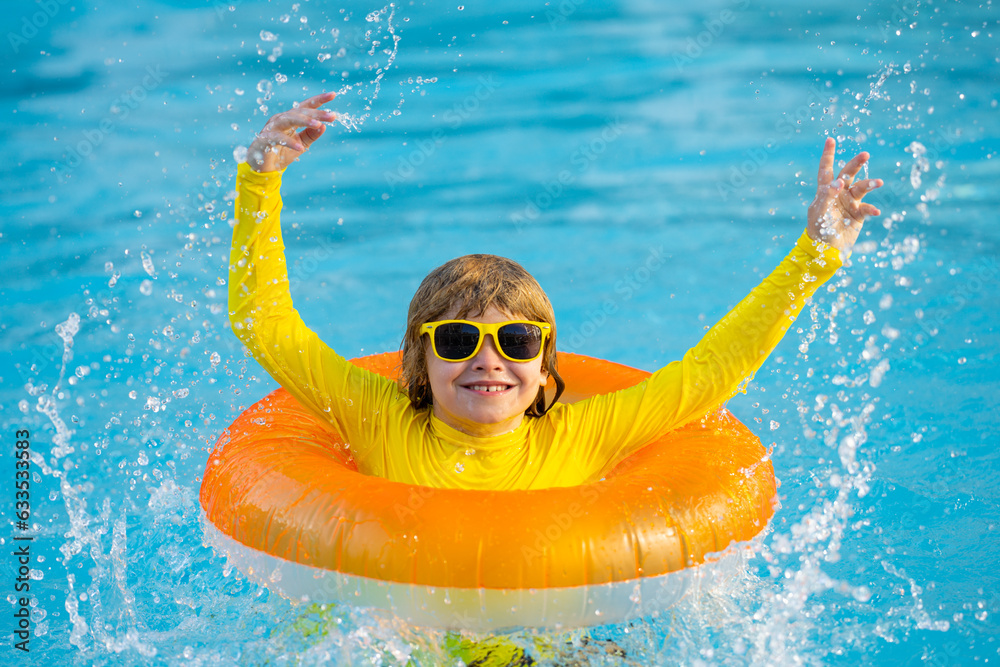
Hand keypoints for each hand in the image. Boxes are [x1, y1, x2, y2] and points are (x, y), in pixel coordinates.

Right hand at [246, 92, 336, 171]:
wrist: (263, 168)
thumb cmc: (282, 153)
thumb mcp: (302, 144)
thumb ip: (311, 134)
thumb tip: (324, 126)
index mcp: (291, 118)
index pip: (306, 106)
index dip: (319, 100)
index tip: (333, 94)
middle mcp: (281, 119)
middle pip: (300, 111)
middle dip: (316, 113)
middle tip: (332, 116)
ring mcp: (271, 128)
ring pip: (288, 119)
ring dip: (304, 121)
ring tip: (319, 125)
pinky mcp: (264, 139)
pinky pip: (278, 138)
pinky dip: (290, 142)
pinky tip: (301, 148)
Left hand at [806, 138, 882, 252]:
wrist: (826, 249)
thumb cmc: (818, 229)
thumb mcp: (819, 212)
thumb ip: (827, 196)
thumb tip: (839, 182)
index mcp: (825, 190)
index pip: (826, 169)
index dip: (828, 155)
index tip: (830, 139)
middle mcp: (839, 193)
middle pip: (848, 174)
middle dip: (856, 164)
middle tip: (865, 155)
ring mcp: (850, 203)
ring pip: (862, 188)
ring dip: (870, 184)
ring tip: (878, 182)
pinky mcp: (859, 214)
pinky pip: (867, 208)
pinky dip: (872, 209)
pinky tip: (875, 212)